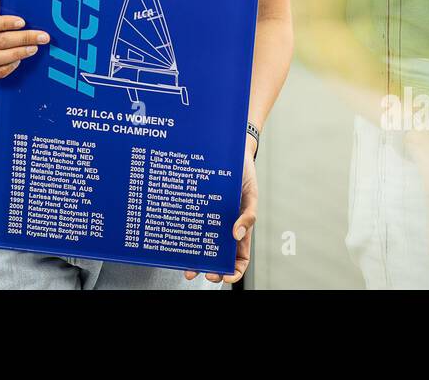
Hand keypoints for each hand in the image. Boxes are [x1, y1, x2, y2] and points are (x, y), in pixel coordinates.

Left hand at [186, 136, 257, 284]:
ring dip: (194, 259)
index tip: (226, 276)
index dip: (235, 271)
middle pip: (218, 257)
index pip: (239, 258)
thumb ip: (248, 215)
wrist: (230, 151)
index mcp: (239, 228)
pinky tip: (177, 240)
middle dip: (212, 270)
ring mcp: (208, 219)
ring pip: (201, 246)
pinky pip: (189, 225)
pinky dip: (183, 236)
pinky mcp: (195, 209)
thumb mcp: (251, 195)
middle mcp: (222, 228)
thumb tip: (237, 234)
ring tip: (187, 266)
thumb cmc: (244, 174)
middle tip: (204, 272)